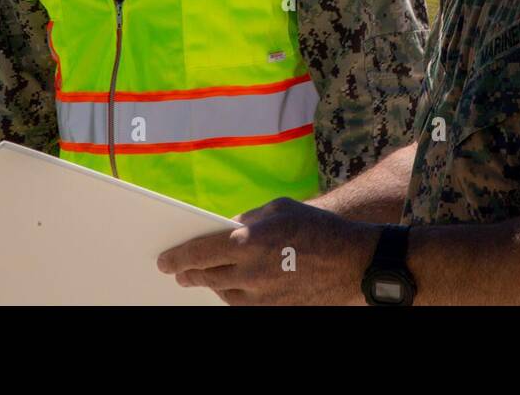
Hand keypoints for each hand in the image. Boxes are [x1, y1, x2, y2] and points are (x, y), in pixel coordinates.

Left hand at [156, 197, 379, 304]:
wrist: (354, 261)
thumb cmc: (318, 227)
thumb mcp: (279, 209)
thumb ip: (248, 219)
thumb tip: (224, 228)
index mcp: (248, 240)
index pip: (198, 252)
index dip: (177, 258)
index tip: (165, 261)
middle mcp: (250, 271)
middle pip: (205, 276)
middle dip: (188, 273)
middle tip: (178, 272)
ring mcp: (262, 295)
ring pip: (222, 293)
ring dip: (210, 284)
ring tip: (203, 277)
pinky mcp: (274, 309)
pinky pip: (243, 304)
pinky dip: (233, 294)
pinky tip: (231, 287)